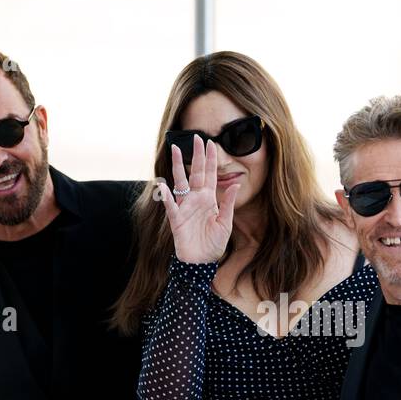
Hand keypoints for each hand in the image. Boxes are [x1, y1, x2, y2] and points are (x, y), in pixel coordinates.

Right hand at [156, 134, 237, 263]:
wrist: (201, 262)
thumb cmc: (213, 244)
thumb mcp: (225, 223)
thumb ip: (228, 203)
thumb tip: (237, 183)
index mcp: (209, 199)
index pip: (209, 175)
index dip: (210, 159)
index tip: (210, 143)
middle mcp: (196, 199)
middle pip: (194, 173)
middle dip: (195, 155)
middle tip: (197, 137)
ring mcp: (185, 207)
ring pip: (180, 182)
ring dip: (176, 166)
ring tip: (174, 149)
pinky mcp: (176, 219)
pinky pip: (170, 205)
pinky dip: (167, 196)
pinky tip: (163, 185)